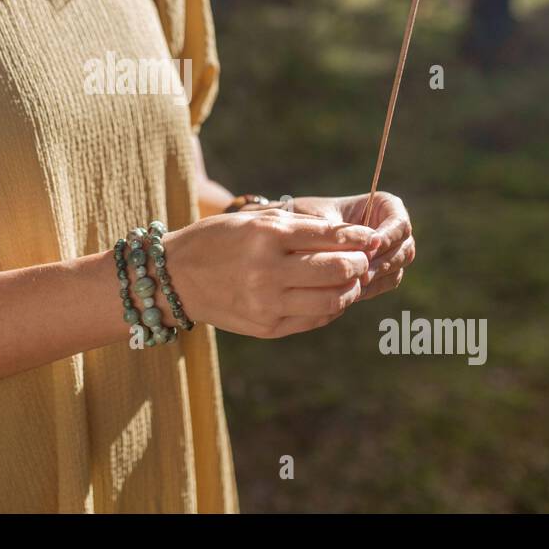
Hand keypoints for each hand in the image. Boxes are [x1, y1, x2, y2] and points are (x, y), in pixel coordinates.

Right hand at [158, 210, 378, 338]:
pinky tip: (329, 295)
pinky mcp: (267, 327)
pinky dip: (331, 307)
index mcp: (266, 235)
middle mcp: (268, 270)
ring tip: (350, 278)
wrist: (176, 279)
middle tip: (364, 258)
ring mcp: (267, 303)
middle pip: (339, 269)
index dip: (360, 237)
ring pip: (333, 299)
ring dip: (350, 288)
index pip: (331, 236)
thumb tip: (353, 237)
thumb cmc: (219, 240)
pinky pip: (316, 319)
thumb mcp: (255, 220)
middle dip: (360, 262)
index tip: (372, 237)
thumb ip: (301, 226)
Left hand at [279, 193, 414, 301]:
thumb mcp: (324, 220)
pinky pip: (387, 282)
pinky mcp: (383, 270)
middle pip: (404, 249)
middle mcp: (393, 227)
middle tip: (360, 274)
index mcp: (386, 205)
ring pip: (397, 268)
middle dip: (382, 263)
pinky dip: (373, 288)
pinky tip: (352, 292)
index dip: (387, 239)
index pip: (400, 225)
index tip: (367, 251)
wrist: (297, 234)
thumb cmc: (310, 217)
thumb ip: (344, 233)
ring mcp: (392, 250)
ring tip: (354, 284)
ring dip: (377, 278)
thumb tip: (364, 253)